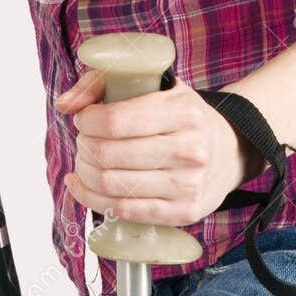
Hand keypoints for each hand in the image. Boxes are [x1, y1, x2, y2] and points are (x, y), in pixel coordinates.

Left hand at [56, 69, 265, 226]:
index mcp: (184, 111)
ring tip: (84, 160)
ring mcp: (188, 185)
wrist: (230, 151)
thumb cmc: (183, 117)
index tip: (83, 119)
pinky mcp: (183, 212)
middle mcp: (189, 149)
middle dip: (84, 146)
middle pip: (109, 155)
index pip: (116, 121)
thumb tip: (64, 105)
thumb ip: (103, 83)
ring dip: (84, 172)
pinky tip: (81, 185)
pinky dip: (91, 199)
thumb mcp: (156, 85)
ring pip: (111, 185)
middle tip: (84, 140)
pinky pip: (123, 210)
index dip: (87, 121)